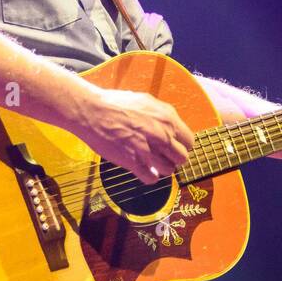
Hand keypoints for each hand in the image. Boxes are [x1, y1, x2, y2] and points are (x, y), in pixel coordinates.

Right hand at [79, 86, 194, 183]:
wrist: (92, 111)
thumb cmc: (116, 104)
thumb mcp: (146, 102)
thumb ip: (162, 116)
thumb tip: (172, 127)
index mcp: (167, 118)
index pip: (189, 141)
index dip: (181, 145)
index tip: (173, 147)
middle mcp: (162, 134)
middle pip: (182, 158)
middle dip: (173, 158)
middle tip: (163, 156)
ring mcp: (148, 149)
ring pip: (168, 170)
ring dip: (161, 169)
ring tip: (152, 163)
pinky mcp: (133, 162)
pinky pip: (151, 178)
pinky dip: (149, 177)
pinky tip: (143, 171)